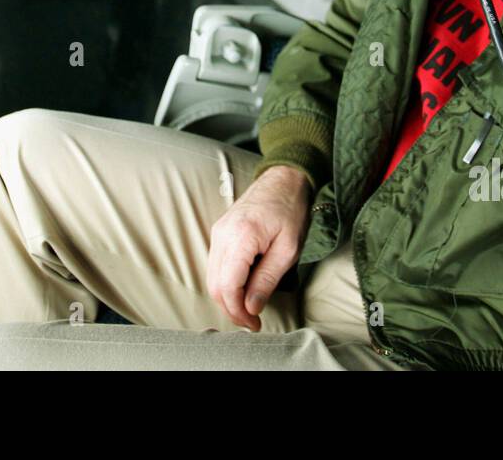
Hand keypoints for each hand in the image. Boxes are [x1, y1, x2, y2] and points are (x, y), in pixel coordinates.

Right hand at [206, 165, 310, 330]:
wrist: (283, 179)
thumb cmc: (291, 210)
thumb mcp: (288, 249)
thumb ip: (267, 279)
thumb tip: (251, 307)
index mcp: (241, 237)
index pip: (228, 286)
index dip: (238, 311)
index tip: (254, 324)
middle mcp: (222, 234)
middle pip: (215, 285)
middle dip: (231, 308)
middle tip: (252, 321)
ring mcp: (218, 232)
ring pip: (212, 276)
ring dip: (227, 297)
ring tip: (249, 308)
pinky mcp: (219, 231)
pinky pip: (215, 264)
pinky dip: (225, 281)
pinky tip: (243, 288)